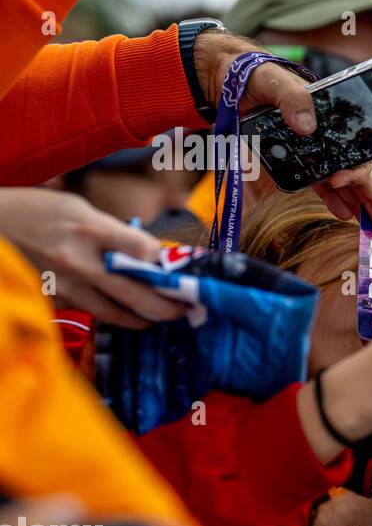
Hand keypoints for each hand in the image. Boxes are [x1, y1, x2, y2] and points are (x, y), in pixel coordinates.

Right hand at [0, 189, 186, 327]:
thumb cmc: (34, 211)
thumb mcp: (75, 207)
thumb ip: (112, 231)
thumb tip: (148, 253)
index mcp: (88, 228)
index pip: (143, 250)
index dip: (166, 265)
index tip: (180, 272)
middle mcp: (76, 260)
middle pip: (135, 292)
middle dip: (166, 305)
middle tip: (184, 309)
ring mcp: (61, 285)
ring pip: (112, 313)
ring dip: (140, 319)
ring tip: (157, 318)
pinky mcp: (49, 301)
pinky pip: (87, 313)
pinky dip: (108, 316)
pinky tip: (123, 315)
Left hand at [191, 30, 371, 233]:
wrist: (228, 79)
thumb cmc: (256, 74)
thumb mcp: (274, 79)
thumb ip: (291, 97)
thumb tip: (306, 126)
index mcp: (332, 114)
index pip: (356, 146)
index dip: (357, 167)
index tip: (341, 179)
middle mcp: (329, 134)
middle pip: (359, 169)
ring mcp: (314, 148)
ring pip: (344, 180)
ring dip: (359, 203)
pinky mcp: (297, 157)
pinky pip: (319, 182)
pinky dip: (333, 198)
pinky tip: (343, 213)